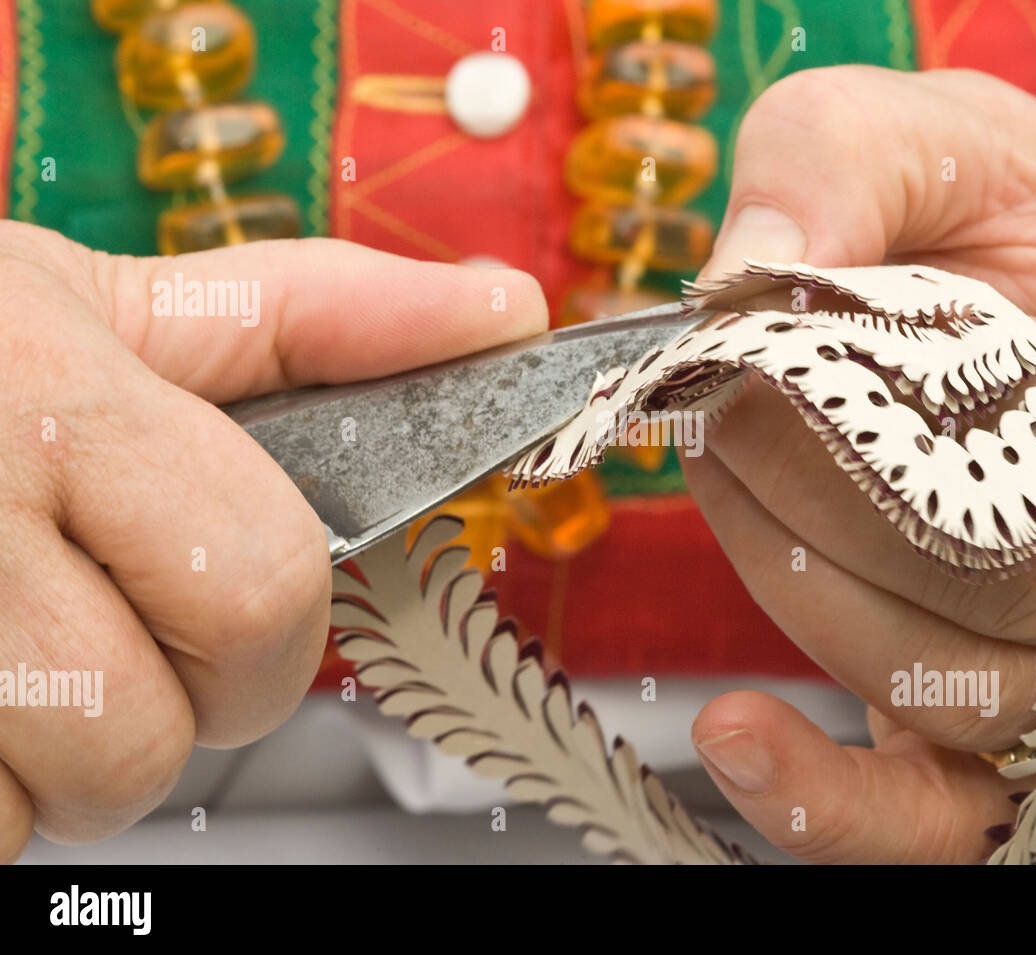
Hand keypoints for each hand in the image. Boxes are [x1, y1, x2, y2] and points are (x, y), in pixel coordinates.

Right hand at [0, 222, 545, 858]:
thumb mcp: (104, 303)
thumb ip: (316, 316)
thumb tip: (498, 312)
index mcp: (52, 402)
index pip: (267, 585)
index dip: (270, 630)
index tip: (237, 611)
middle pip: (159, 729)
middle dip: (165, 711)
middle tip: (100, 636)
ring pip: (48, 804)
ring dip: (47, 760)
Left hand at [683, 66, 1035, 862]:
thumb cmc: (1014, 237)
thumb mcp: (942, 138)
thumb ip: (847, 163)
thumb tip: (747, 273)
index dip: (904, 385)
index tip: (777, 343)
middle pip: (990, 559)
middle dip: (811, 477)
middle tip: (718, 399)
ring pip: (937, 673)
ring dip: (788, 574)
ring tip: (720, 477)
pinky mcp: (1010, 735)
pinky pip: (939, 821)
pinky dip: (830, 800)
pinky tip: (740, 736)